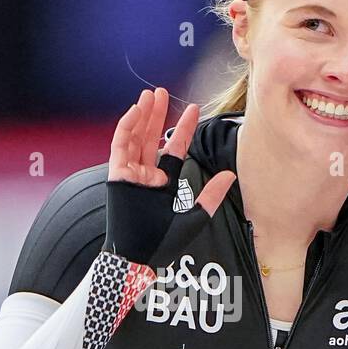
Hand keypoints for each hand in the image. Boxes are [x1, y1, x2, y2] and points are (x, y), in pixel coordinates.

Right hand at [103, 87, 235, 267]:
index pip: (174, 149)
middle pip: (151, 138)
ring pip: (135, 138)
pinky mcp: (116, 175)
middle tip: (163, 92)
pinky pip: (120, 147)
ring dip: (142, 115)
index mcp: (163, 183)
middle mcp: (146, 176)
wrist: (139, 257)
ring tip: (150, 95)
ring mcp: (130, 174)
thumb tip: (231, 175)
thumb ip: (211, 196)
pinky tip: (136, 111)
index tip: (193, 109)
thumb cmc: (163, 244)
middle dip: (157, 115)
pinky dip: (126, 128)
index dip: (182, 129)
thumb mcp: (195, 217)